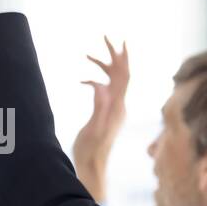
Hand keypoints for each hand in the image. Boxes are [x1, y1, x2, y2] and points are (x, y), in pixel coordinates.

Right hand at [72, 37, 129, 199]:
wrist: (91, 168)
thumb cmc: (90, 151)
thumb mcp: (93, 128)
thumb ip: (98, 108)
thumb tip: (101, 86)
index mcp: (117, 107)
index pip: (124, 76)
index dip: (122, 57)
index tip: (119, 40)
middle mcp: (119, 106)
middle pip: (121, 74)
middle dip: (114, 55)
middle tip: (105, 37)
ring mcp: (114, 110)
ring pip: (112, 81)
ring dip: (101, 67)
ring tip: (86, 56)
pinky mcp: (107, 114)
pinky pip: (105, 90)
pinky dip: (94, 81)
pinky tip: (82, 82)